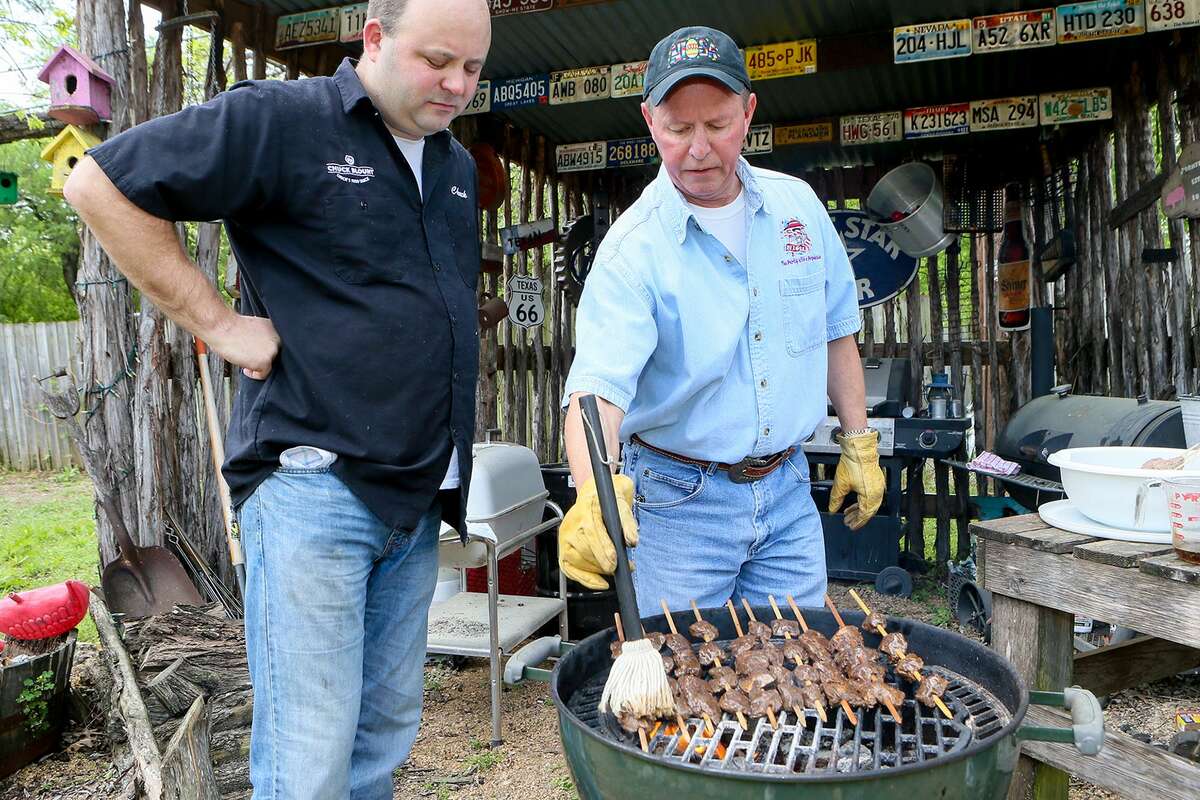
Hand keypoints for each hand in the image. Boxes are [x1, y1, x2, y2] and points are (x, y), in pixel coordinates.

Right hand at [203, 314, 279, 379]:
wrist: (222, 327)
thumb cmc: (230, 327)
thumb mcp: (252, 329)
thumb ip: (261, 338)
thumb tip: (260, 349)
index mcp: (273, 329)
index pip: (273, 346)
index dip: (262, 351)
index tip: (254, 353)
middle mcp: (276, 339)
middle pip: (273, 356)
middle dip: (260, 358)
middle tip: (247, 357)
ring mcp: (272, 350)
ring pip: (269, 365)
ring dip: (257, 365)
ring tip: (244, 360)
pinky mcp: (265, 361)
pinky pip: (263, 374)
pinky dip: (253, 375)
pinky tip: (245, 368)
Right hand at [558, 474, 638, 589]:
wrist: (594, 493)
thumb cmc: (607, 499)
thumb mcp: (622, 505)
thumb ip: (628, 523)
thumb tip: (632, 541)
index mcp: (585, 509)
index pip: (591, 532)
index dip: (603, 550)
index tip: (614, 563)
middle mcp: (571, 524)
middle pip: (583, 550)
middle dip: (603, 564)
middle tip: (623, 568)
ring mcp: (565, 537)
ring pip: (577, 561)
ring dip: (597, 572)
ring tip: (615, 571)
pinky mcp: (564, 548)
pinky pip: (569, 569)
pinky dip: (584, 579)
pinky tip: (600, 582)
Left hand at [828, 430, 884, 530]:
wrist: (859, 448)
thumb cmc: (853, 463)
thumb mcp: (840, 484)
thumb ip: (836, 500)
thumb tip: (832, 509)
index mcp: (870, 496)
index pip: (864, 515)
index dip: (857, 522)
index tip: (850, 526)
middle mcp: (877, 493)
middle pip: (869, 511)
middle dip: (857, 517)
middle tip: (848, 521)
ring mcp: (879, 486)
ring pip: (871, 504)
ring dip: (859, 509)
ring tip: (849, 512)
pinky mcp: (877, 480)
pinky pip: (872, 496)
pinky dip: (863, 501)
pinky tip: (856, 501)